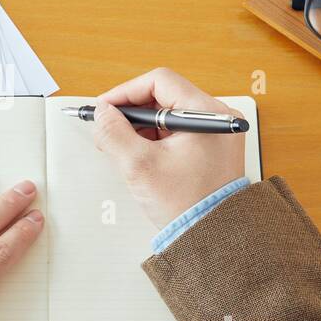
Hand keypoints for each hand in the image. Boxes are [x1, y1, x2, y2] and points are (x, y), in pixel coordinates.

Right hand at [92, 68, 245, 228]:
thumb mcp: (139, 166)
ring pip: (168, 115)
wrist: (213, 238)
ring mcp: (216, 133)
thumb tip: (102, 113)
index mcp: (208, 114)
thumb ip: (114, 133)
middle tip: (108, 131)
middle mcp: (217, 117)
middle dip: (131, 114)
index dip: (126, 92)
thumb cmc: (186, 206)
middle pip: (163, 97)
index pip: (159, 82)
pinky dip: (155, 139)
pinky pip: (177, 132)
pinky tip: (141, 157)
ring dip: (141, 128)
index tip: (104, 108)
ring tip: (123, 150)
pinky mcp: (211, 147)